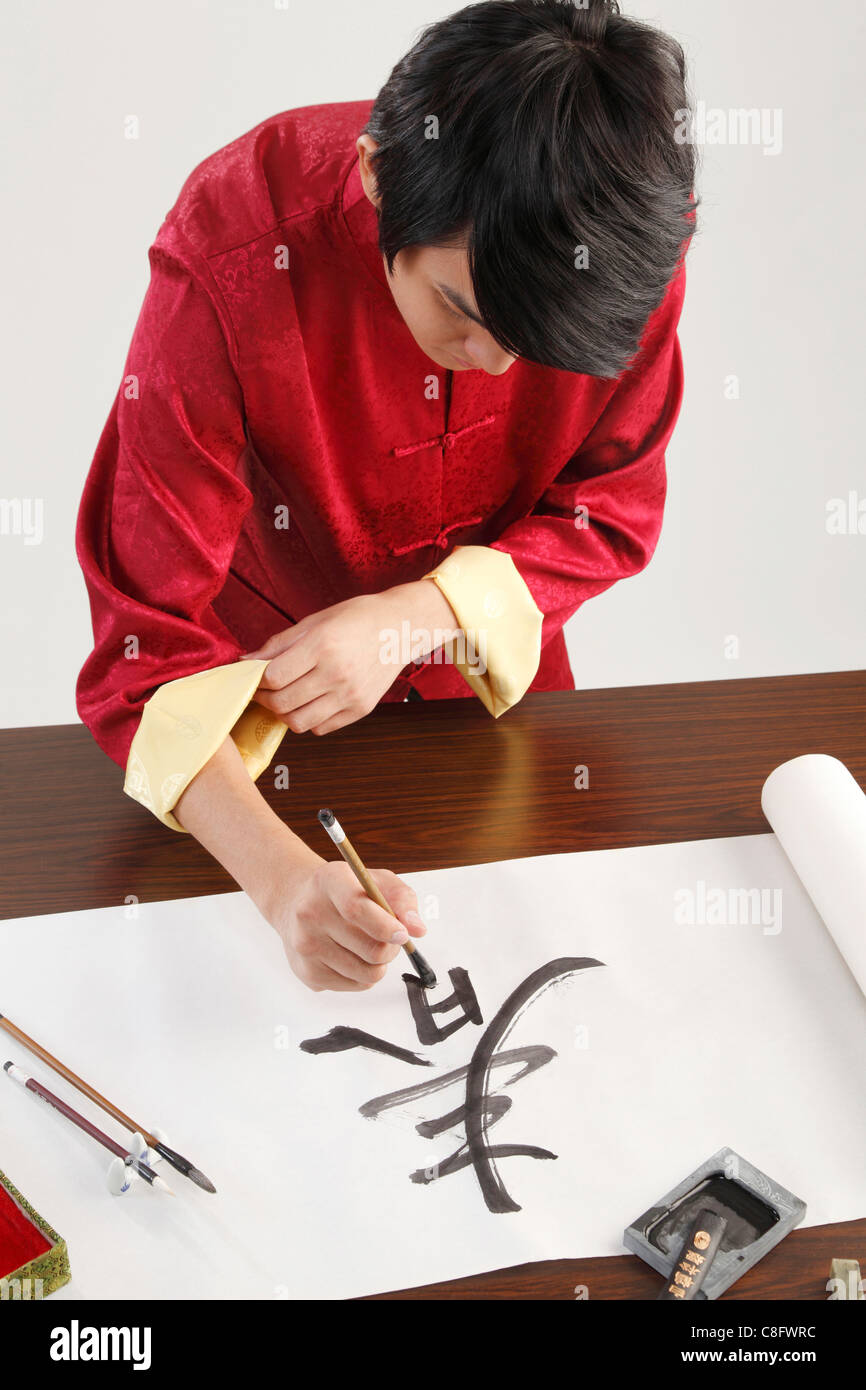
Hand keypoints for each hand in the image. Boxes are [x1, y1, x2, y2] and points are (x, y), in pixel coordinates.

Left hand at [241, 580, 458, 734]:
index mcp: (322, 646)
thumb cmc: (357, 619)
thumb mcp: (315, 621)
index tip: (253, 676)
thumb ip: (278, 644)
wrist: (401, 628)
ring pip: (299, 722)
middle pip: (282, 703)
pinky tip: (309, 702)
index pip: (273, 677)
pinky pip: (320, 728)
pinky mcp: (361, 709)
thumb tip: (246, 660)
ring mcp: (350, 695)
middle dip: (264, 699)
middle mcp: (337, 673)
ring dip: (283, 714)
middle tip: (263, 690)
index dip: (256, 680)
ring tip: (284, 699)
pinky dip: (307, 720)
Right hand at [267, 859, 427, 991]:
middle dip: (391, 948)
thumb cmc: (345, 891)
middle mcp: (310, 914)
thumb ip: (402, 900)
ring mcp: (305, 946)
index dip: (386, 926)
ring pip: (367, 973)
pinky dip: (365, 974)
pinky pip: (356, 985)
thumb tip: (416, 929)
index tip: (403, 935)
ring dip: (380, 963)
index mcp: (328, 882)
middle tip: (392, 939)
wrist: (297, 903)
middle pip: (369, 949)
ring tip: (372, 946)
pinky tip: (353, 955)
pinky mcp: (307, 973)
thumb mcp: (375, 881)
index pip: (356, 909)